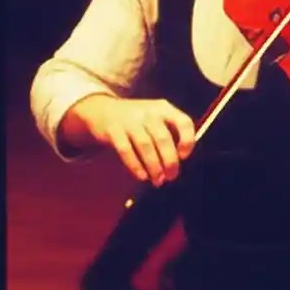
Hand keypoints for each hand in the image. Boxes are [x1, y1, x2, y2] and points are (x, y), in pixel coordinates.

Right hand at [73, 96, 196, 185]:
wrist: (102, 109)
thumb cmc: (137, 119)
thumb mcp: (157, 117)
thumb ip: (170, 132)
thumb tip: (179, 160)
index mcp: (164, 108)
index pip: (183, 122)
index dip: (187, 141)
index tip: (184, 157)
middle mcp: (149, 113)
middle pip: (163, 139)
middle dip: (169, 161)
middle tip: (171, 177)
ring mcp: (130, 121)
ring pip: (145, 146)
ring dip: (154, 166)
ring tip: (158, 180)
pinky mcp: (113, 130)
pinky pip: (126, 150)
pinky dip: (136, 166)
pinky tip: (142, 176)